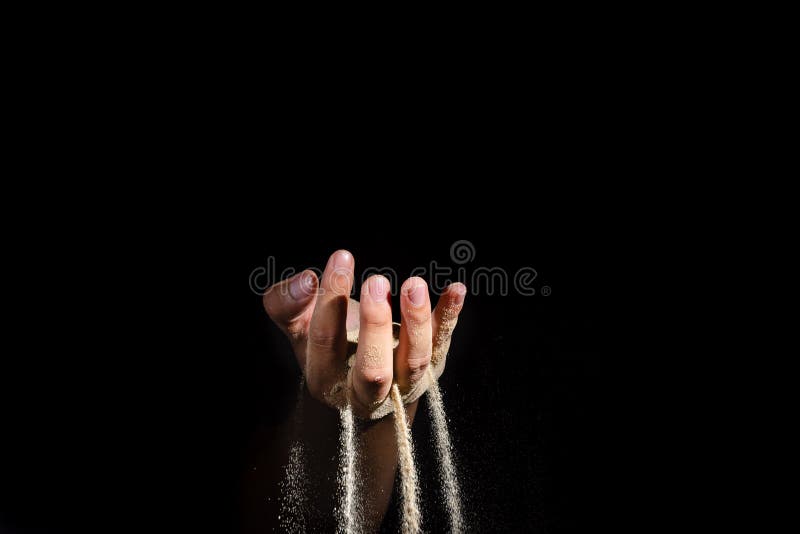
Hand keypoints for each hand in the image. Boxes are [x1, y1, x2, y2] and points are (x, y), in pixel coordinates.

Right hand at [262, 250, 465, 416]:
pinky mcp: (430, 368)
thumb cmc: (330, 347)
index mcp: (326, 378)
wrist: (364, 388)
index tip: (342, 258)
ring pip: (413, 362)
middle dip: (375, 326)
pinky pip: (442, 344)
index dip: (331, 300)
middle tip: (376, 281)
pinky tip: (455, 289)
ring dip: (415, 323)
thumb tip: (305, 279)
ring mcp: (404, 383)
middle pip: (372, 371)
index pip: (326, 341)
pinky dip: (449, 316)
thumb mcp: (299, 329)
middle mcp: (366, 391)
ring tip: (413, 284)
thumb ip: (286, 304)